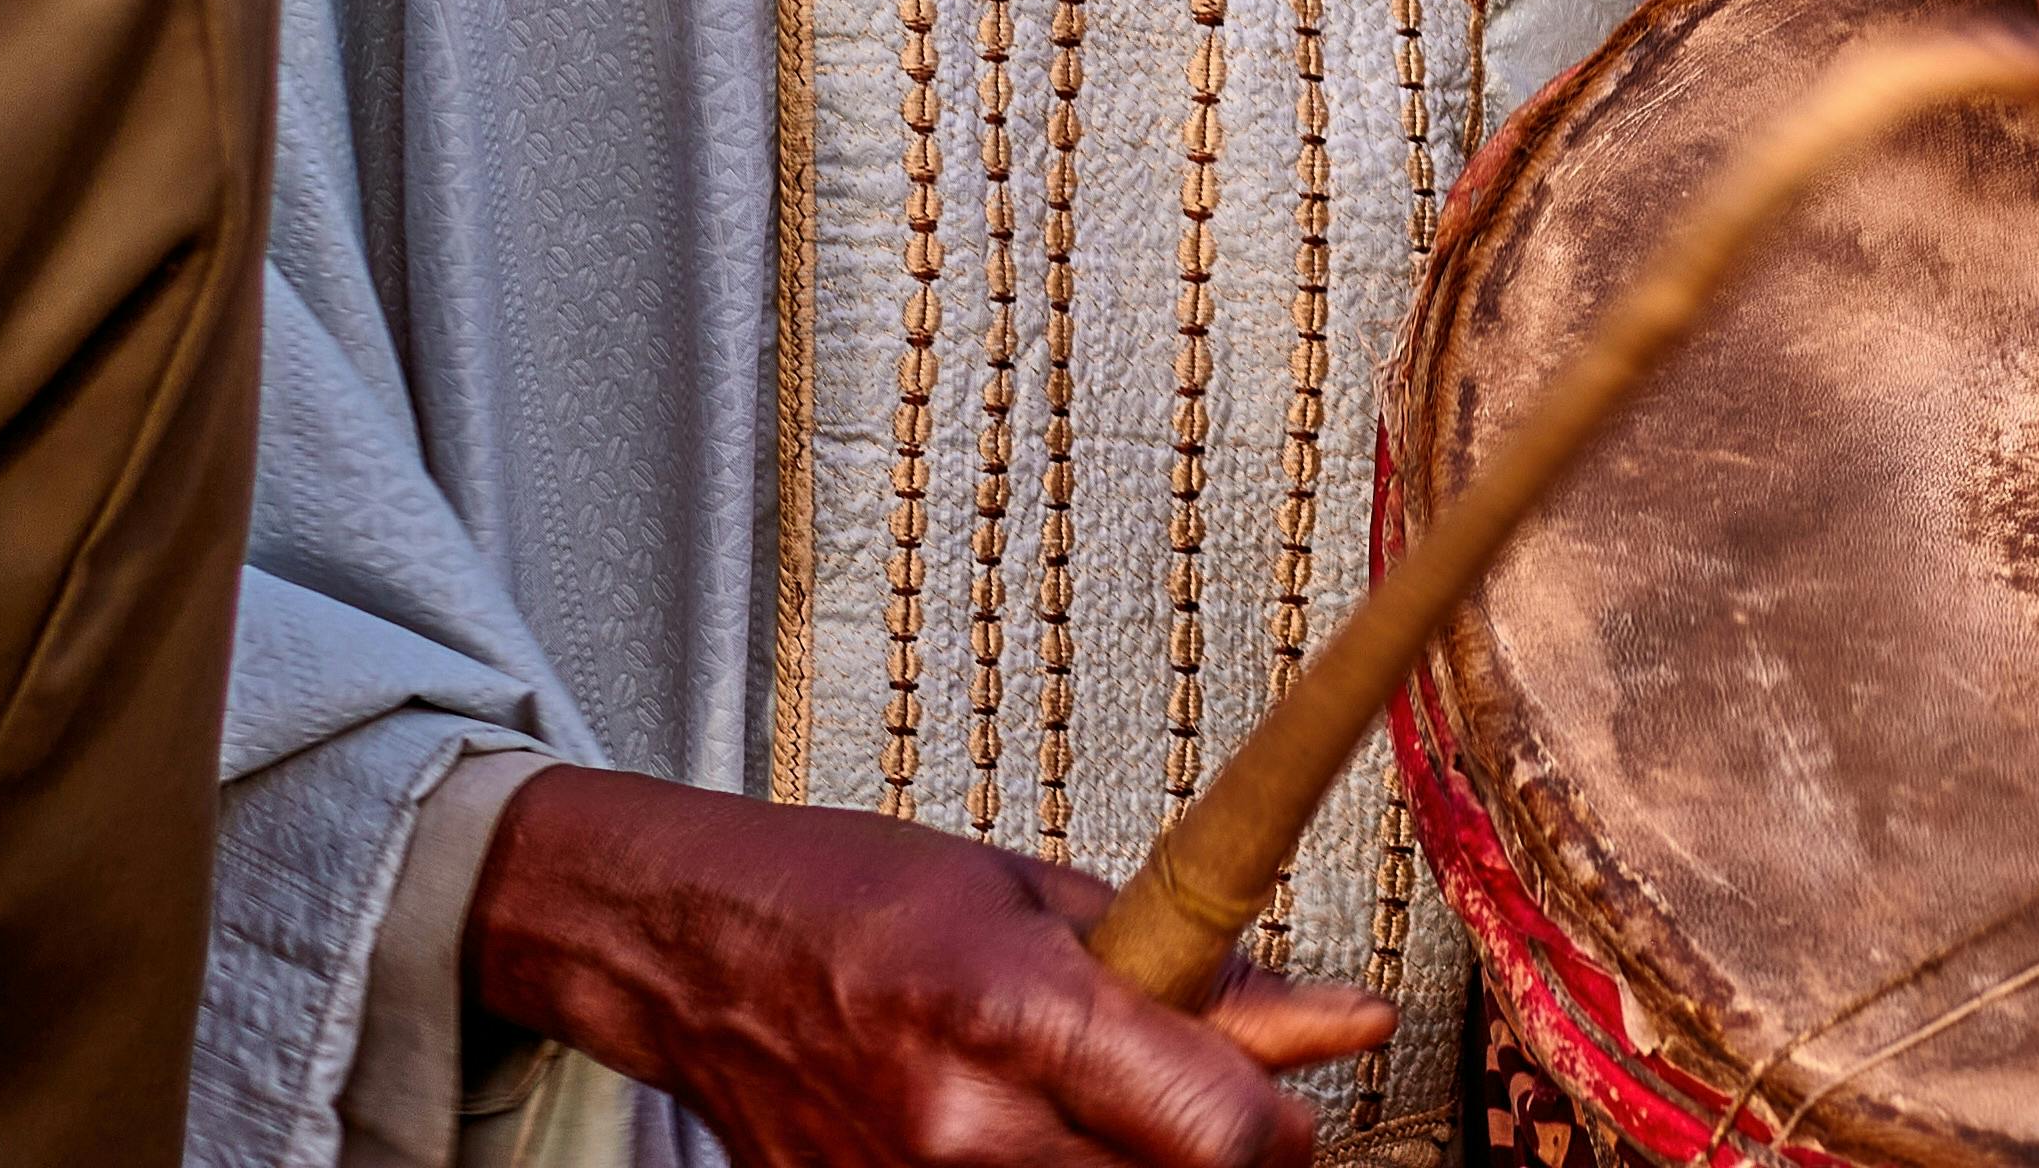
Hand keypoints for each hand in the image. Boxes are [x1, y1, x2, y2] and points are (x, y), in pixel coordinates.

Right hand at [467, 767, 1390, 1167]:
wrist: (698, 951)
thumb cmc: (862, 896)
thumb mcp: (1051, 898)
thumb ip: (1201, 976)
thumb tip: (1340, 1023)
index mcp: (1014, 1011)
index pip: (1216, 1136)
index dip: (1279, 1133)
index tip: (1286, 1112)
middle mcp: (963, 1128)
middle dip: (1215, 1158)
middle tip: (1198, 1107)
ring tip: (1088, 1107)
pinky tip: (1027, 1139)